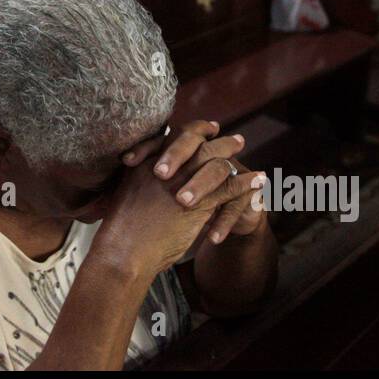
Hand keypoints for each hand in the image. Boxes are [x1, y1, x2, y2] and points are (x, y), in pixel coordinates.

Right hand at [92, 121, 265, 277]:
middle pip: (199, 143)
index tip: (209, 128)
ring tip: (249, 157)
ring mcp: (183, 183)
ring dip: (235, 156)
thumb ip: (140, 178)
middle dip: (220, 140)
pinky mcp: (199, 204)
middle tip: (236, 139)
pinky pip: (228, 188)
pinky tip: (257, 180)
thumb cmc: (121, 228)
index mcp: (148, 162)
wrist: (124, 251)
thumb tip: (150, 173)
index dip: (196, 131)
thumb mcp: (125, 191)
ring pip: (216, 162)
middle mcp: (167, 167)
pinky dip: (245, 183)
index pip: (177, 135)